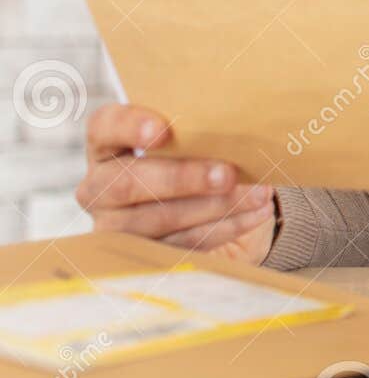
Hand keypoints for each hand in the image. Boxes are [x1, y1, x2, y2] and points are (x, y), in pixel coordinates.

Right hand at [77, 104, 275, 264]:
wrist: (209, 201)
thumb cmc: (198, 156)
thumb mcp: (194, 137)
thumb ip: (200, 129)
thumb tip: (241, 123)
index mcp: (107, 145)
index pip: (104, 127)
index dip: (130, 127)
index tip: (163, 131)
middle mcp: (100, 187)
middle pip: (127, 183)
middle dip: (183, 178)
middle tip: (227, 174)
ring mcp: (115, 226)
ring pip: (158, 220)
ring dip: (215, 207)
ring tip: (258, 194)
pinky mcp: (144, 254)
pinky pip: (184, 244)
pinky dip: (226, 227)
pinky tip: (256, 212)